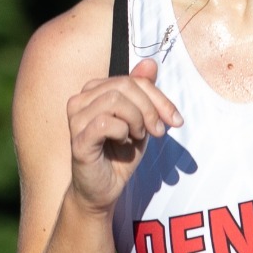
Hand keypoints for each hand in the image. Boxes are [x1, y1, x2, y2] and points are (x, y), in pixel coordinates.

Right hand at [64, 59, 182, 212]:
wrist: (104, 190)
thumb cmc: (119, 155)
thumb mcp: (140, 121)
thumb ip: (144, 92)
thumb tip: (150, 62)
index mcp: (94, 91)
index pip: (132, 80)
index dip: (158, 97)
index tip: (176, 120)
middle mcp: (80, 100)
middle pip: (124, 86)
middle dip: (150, 108)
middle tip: (158, 131)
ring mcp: (76, 119)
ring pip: (115, 100)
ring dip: (137, 120)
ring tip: (138, 137)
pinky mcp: (78, 139)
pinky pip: (106, 122)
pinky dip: (123, 132)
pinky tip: (123, 143)